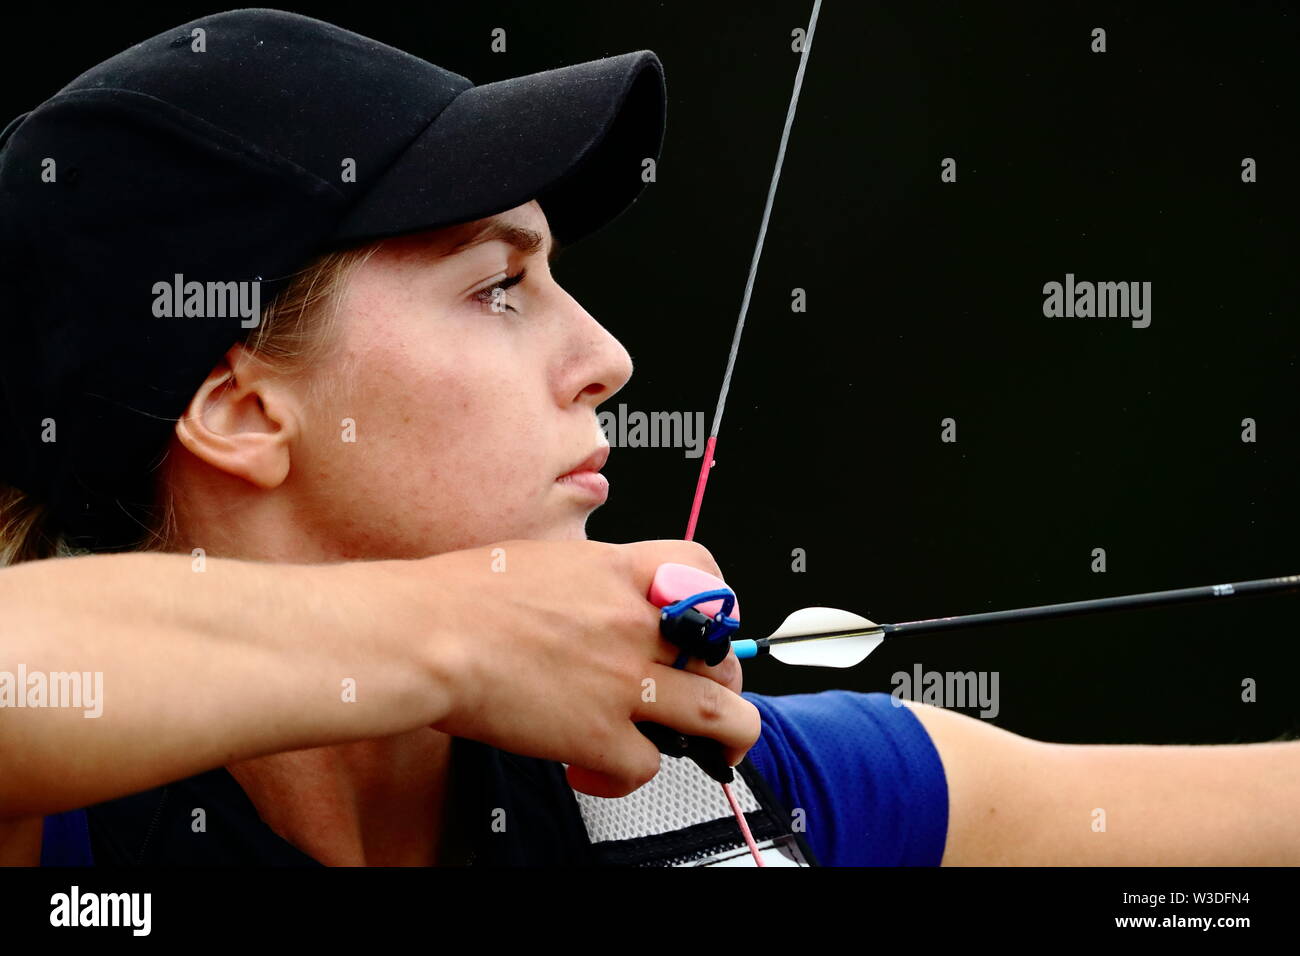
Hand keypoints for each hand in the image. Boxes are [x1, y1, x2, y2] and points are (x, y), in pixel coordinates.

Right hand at [415, 539, 760, 796]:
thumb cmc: (460, 595)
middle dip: (727, 680)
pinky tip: (590, 771)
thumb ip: (586, 581)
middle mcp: (633, 624)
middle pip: (723, 653)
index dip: (718, 599)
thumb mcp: (541, 560)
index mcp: (619, 572)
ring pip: (717, 715)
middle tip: (708, 695)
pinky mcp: (598, 736)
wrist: (425, 634)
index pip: (703, 568)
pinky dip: (625, 776)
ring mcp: (622, 682)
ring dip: (724, 737)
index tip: (708, 623)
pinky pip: (646, 766)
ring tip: (713, 750)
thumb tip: (592, 601)